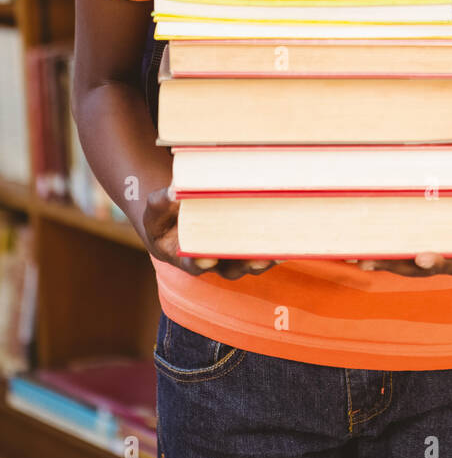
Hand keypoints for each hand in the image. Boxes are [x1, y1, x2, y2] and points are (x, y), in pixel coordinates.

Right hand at [142, 185, 276, 279]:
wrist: (176, 225)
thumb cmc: (164, 219)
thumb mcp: (156, 210)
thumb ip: (162, 202)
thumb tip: (173, 188)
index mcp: (186, 256)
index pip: (195, 264)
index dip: (201, 263)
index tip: (208, 258)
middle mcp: (213, 262)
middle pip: (231, 268)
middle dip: (244, 264)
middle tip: (257, 259)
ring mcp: (232, 258)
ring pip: (250, 264)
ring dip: (265, 259)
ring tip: (279, 251)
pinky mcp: (247, 249)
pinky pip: (263, 253)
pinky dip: (276, 249)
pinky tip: (289, 241)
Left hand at [351, 184, 451, 277]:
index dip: (437, 262)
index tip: (422, 258)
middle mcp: (451, 262)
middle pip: (419, 269)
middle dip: (395, 265)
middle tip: (369, 261)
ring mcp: (437, 257)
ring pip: (407, 264)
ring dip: (383, 262)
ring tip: (356, 259)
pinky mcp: (427, 250)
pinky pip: (405, 253)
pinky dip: (385, 252)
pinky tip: (361, 248)